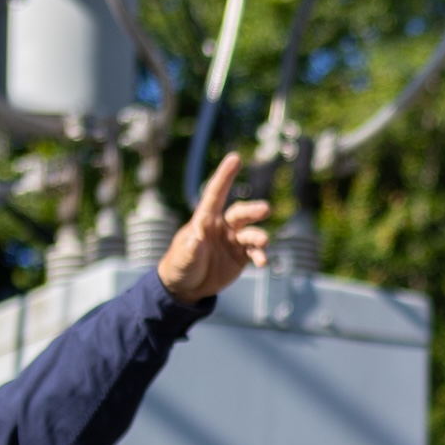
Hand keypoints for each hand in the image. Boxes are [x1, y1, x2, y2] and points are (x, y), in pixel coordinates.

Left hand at [155, 151, 272, 302]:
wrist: (187, 287)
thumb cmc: (179, 266)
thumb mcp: (182, 258)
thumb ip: (190, 249)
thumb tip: (197, 238)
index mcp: (205, 219)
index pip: (215, 194)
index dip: (225, 176)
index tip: (235, 158)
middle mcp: (222, 226)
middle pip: (240, 213)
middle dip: (252, 211)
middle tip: (265, 210)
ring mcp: (233, 240)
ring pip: (250, 232)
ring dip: (259, 236)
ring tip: (263, 242)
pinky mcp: (240, 256)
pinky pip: (254, 252)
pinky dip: (260, 255)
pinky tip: (263, 262)